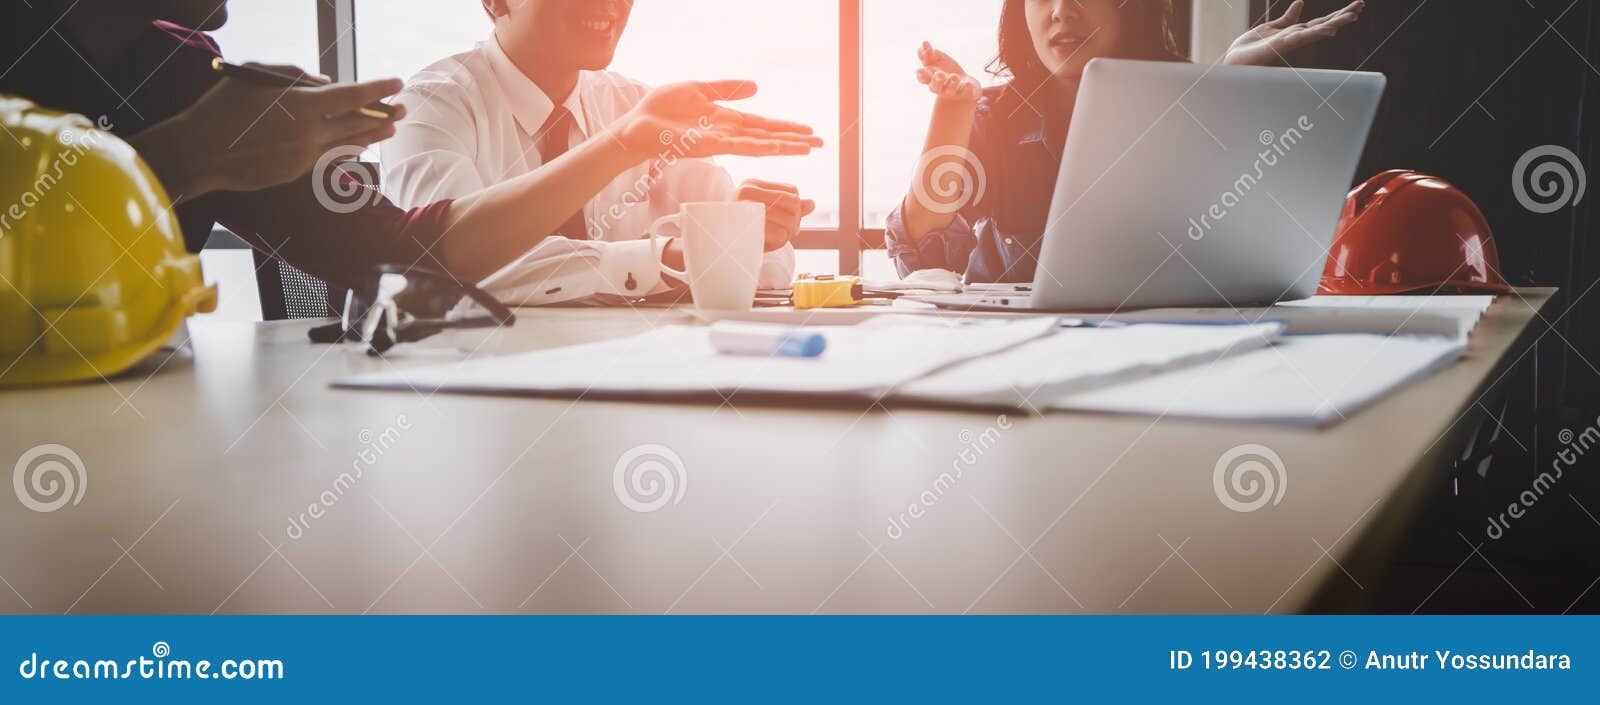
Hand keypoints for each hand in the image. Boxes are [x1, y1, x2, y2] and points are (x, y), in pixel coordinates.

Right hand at [133, 64, 404, 198]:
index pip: (353, 96)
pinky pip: (329, 156)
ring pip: (348, 143)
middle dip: (383, 113)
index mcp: (301, 105)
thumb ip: (296, 75)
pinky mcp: (296, 172)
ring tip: (391, 127)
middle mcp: (309, 133)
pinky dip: (346, 147)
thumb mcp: (257, 75)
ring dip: (371, 134)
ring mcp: (304, 156)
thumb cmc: (223, 107)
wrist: (200, 153)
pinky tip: (358, 144)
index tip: (397, 82)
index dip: (378, 89)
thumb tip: (328, 82)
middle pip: (358, 122)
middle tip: (403, 107)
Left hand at [612, 81, 822, 159]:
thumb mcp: (699, 89)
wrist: (637, 123)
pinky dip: (760, 146)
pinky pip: (738, 146)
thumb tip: (757, 87)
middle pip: (768, 137)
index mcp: (726, 119)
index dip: (786, 128)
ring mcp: (720, 142)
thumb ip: (727, 89)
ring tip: (808, 148)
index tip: (808, 131)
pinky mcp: (708, 146)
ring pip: (759, 145)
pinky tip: (776, 147)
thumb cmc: (662, 108)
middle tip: (820, 143)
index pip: (763, 125)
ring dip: (784, 146)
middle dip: (794, 141)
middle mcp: (728, 133)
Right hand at [738, 179, 815, 251]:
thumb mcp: (766, 212)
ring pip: (789, 219)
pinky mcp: (748, 229)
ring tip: (778, 237)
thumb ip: (789, 206)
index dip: (797, 207)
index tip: (789, 221)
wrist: (718, 244)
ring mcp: (745, 209)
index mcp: (752, 184)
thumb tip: (812, 203)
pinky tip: (771, 243)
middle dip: (796, 220)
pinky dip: (781, 242)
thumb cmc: (744, 227)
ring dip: (788, 233)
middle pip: (793, 203)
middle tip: (788, 232)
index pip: (792, 190)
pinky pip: (780, 234)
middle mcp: (746, 192)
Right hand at [915, 42, 981, 103]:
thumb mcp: (936, 59)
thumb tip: (924, 43)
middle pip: (935, 87)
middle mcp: (940, 87)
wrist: (963, 82)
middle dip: (937, 81)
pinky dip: (966, 88)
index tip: (919, 70)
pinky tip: (967, 84)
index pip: (923, 78)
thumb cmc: (945, 69)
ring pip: (950, 90)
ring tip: (955, 76)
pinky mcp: (965, 92)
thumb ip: (928, 53)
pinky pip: (965, 91)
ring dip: (952, 84)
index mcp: (930, 79)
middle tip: (939, 74)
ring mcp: (952, 91)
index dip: (921, 75)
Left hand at [1222, 0, 1363, 65]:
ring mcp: (1289, 42)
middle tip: (1361, 6)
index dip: (1338, 14)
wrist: (1234, 61)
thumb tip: (1301, 2)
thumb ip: (1288, 18)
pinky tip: (1329, 30)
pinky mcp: (1279, 45)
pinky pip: (1300, 37)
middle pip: (1324, 24)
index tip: (1357, 6)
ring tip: (1352, 16)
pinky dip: (1315, 33)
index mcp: (1295, 33)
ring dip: (1335, 23)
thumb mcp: (1272, 26)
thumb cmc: (1251, 47)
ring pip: (1317, 31)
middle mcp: (1295, 38)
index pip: (1322, 21)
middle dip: (1343, 16)